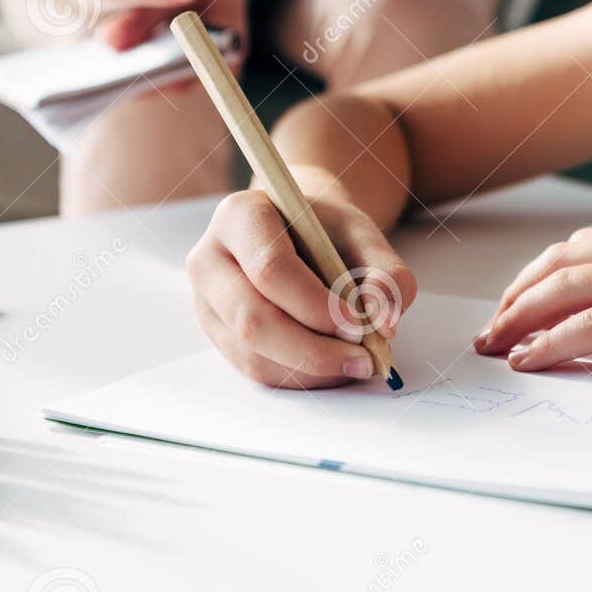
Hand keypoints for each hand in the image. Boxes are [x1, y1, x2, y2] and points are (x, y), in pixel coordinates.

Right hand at [187, 183, 417, 388]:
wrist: (298, 233)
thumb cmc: (326, 231)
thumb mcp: (363, 234)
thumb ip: (384, 272)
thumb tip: (383, 323)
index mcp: (239, 215)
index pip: (270, 268)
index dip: (316, 304)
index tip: (359, 324)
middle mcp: (209, 259)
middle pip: (252, 319)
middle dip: (314, 349)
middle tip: (365, 358)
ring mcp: (206, 301)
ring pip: (252, 353)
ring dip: (310, 369)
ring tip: (355, 362)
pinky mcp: (217, 335)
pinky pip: (254, 370)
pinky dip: (300, 377)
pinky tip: (333, 366)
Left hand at [474, 219, 591, 382]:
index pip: (587, 247)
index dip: (545, 273)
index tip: (521, 299)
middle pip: (561, 263)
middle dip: (518, 294)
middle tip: (493, 326)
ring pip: (562, 290)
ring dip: (518, 318)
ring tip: (493, 345)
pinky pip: (586, 327)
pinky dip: (547, 343)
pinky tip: (525, 360)